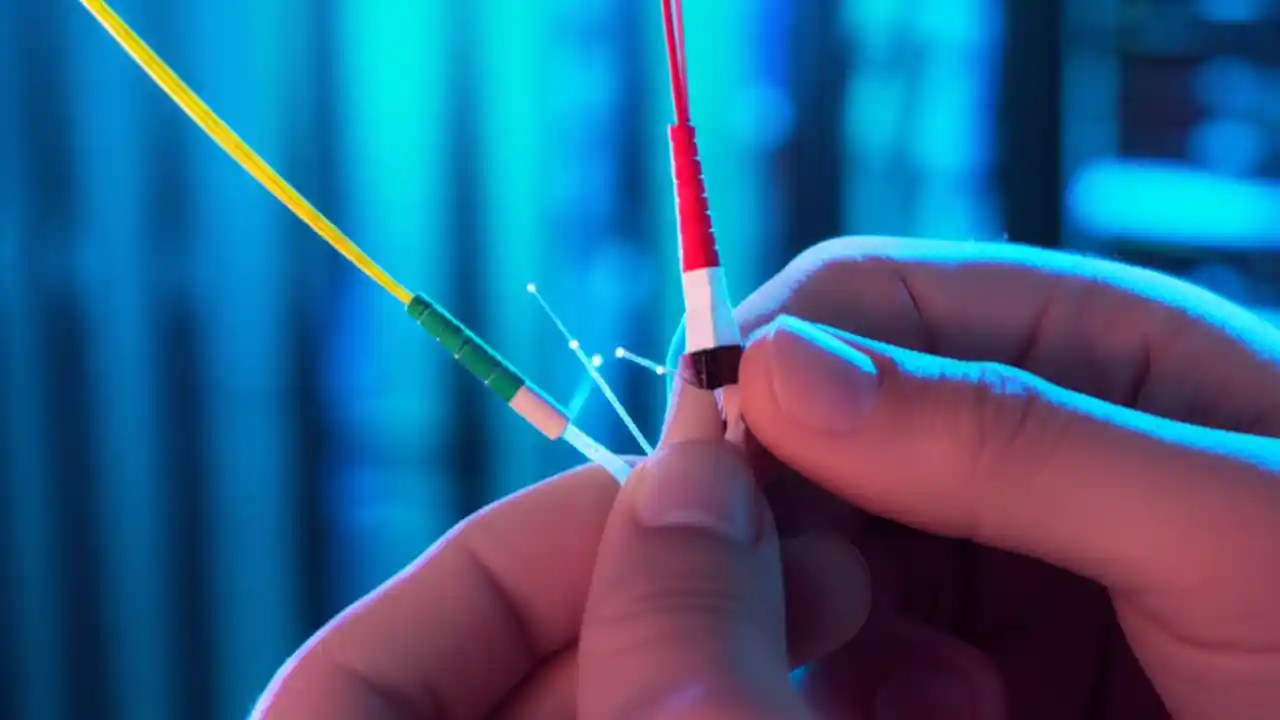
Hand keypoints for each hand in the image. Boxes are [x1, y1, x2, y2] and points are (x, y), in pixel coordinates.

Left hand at [251, 452, 869, 717]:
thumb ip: (670, 625)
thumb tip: (690, 476)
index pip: (348, 683)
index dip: (498, 566)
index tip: (658, 493)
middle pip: (511, 688)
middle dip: (662, 596)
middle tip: (799, 546)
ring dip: (733, 652)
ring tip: (854, 603)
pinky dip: (758, 715)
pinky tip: (872, 691)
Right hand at [666, 237, 1279, 718]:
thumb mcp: (1220, 520)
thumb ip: (1001, 435)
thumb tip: (781, 368)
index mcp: (1076, 341)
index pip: (858, 300)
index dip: (771, 362)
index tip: (719, 462)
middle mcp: (1013, 431)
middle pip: (819, 427)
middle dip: (791, 505)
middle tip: (815, 600)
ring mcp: (992, 544)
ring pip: (821, 541)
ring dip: (830, 610)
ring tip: (938, 687)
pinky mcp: (979, 648)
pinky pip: (859, 639)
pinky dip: (867, 677)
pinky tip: (953, 712)